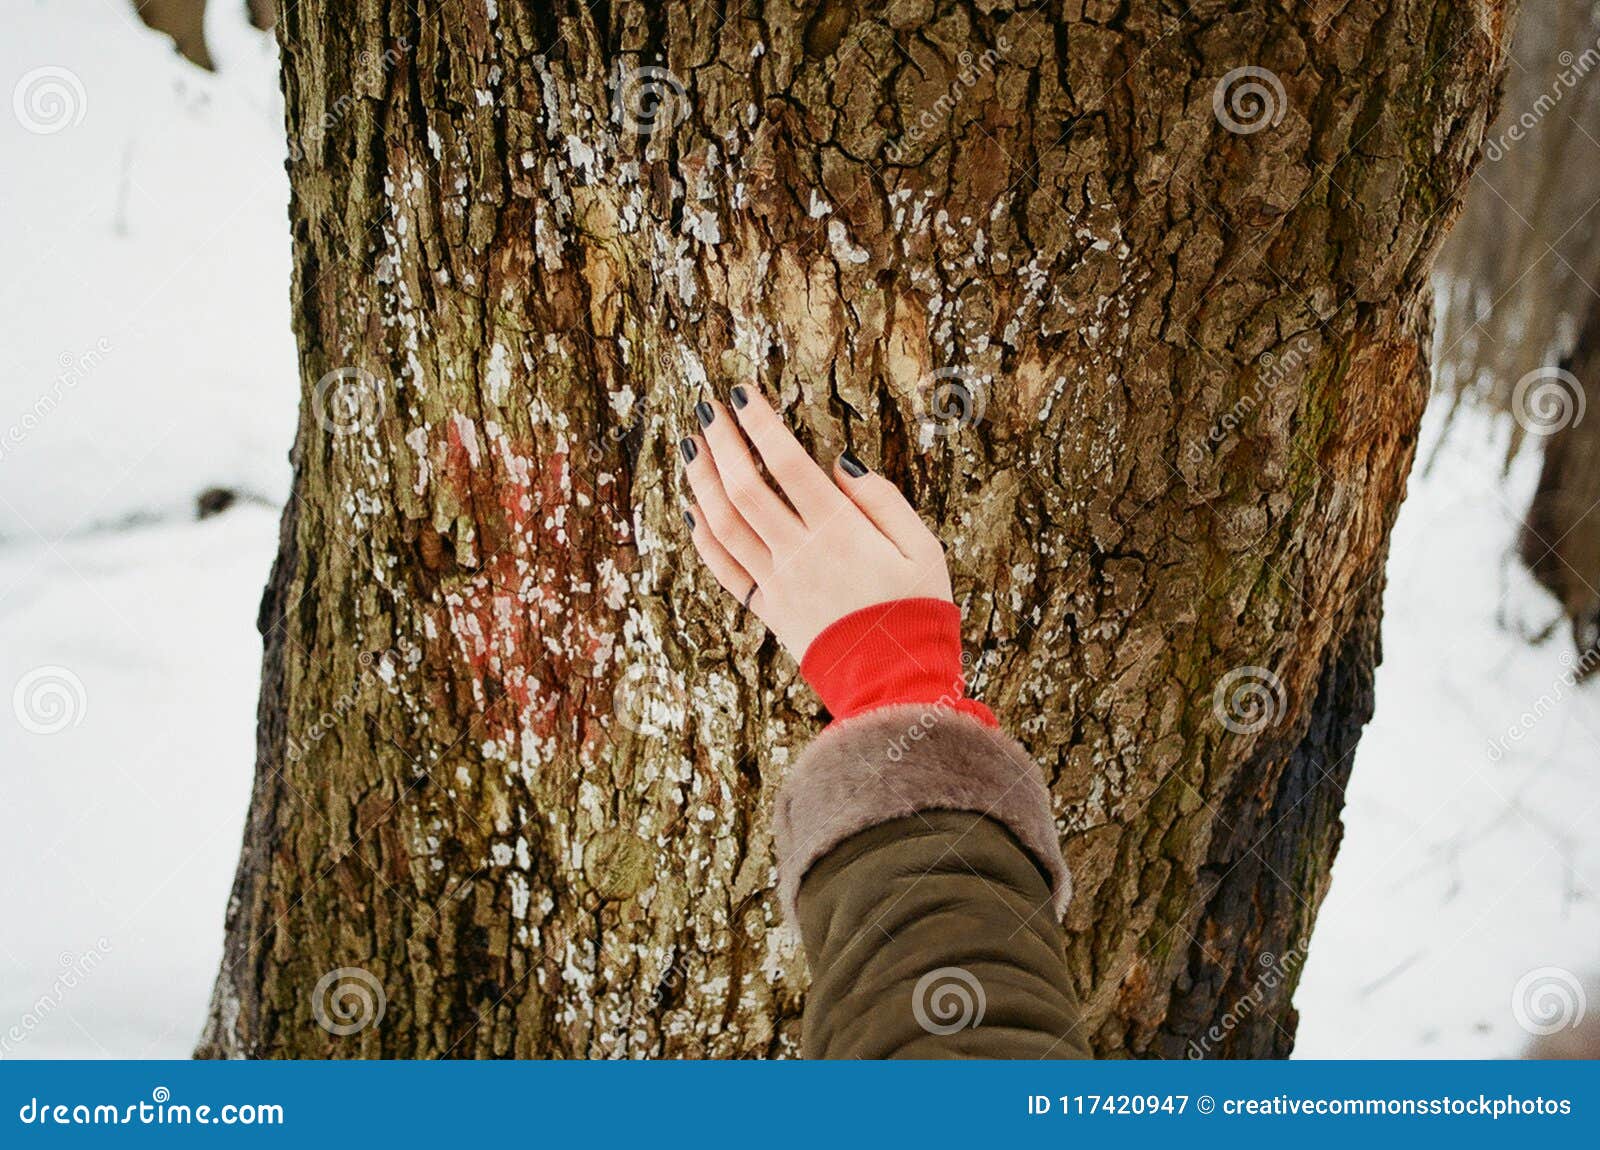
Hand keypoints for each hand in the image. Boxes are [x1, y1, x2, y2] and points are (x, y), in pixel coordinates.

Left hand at [678, 386, 953, 658]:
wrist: (895, 684)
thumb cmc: (918, 611)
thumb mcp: (923, 548)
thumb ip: (883, 501)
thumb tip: (840, 464)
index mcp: (840, 531)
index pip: (788, 464)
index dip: (761, 425)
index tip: (743, 394)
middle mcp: (800, 553)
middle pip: (745, 488)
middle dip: (722, 442)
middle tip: (707, 408)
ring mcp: (778, 583)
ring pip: (724, 525)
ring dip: (702, 481)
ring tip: (691, 446)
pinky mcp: (769, 609)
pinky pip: (724, 570)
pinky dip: (703, 537)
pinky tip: (692, 510)